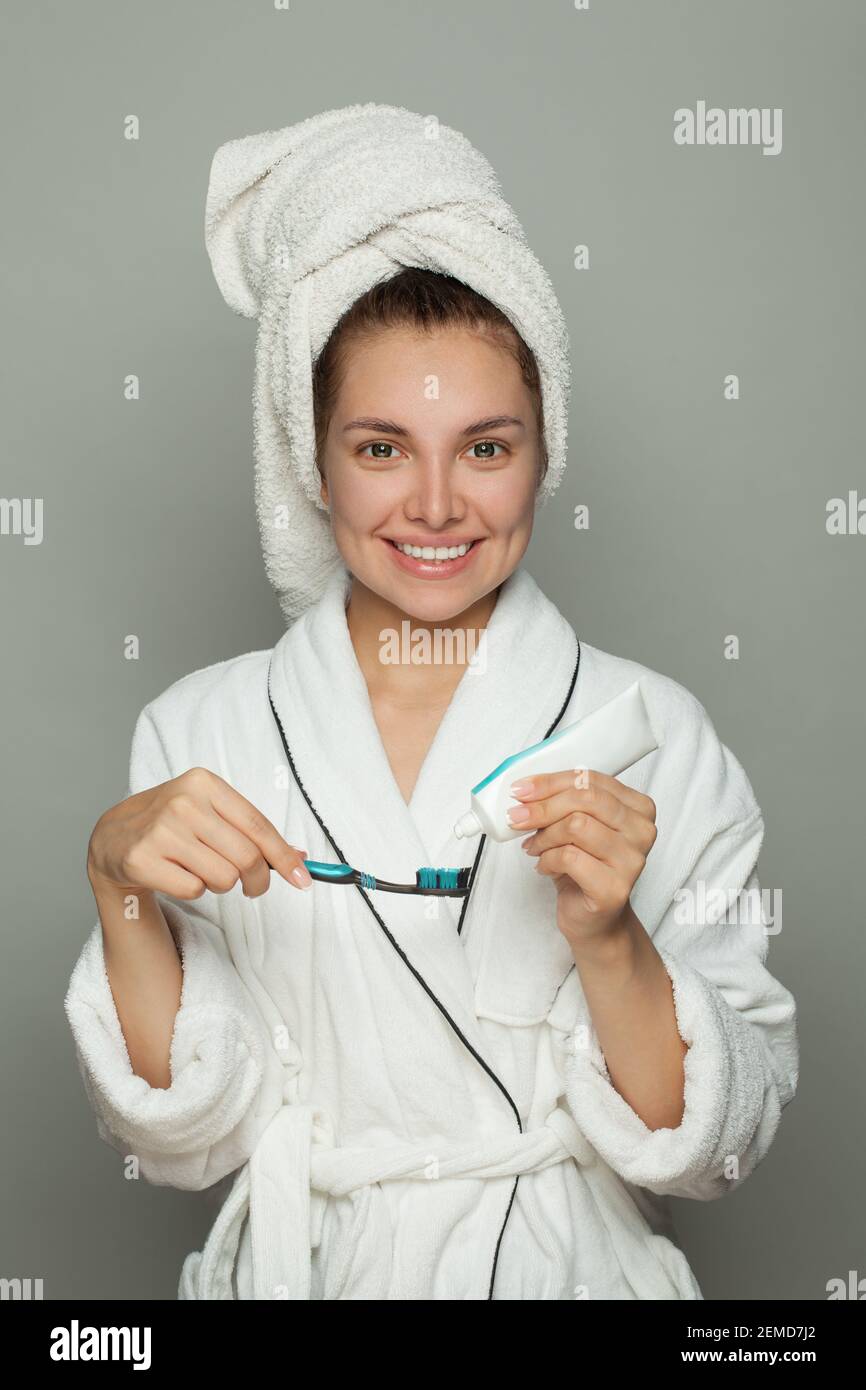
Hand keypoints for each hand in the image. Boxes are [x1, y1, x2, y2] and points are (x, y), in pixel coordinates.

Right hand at [87, 766, 311, 899]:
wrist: (112, 836)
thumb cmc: (173, 825)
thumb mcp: (211, 813)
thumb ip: (253, 833)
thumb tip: (300, 859)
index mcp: (204, 783)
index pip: (258, 826)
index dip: (284, 857)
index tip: (304, 880)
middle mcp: (182, 802)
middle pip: (246, 857)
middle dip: (258, 880)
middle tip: (254, 888)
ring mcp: (159, 830)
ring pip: (222, 878)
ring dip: (220, 884)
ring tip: (201, 869)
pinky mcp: (141, 859)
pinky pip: (193, 890)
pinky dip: (193, 890)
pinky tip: (176, 874)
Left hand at [507, 768, 657, 946]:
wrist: (594, 919)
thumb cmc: (584, 869)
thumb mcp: (574, 826)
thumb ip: (560, 803)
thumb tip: (526, 791)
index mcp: (637, 808)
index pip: (592, 780)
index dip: (551, 782)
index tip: (522, 789)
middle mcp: (641, 831)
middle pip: (586, 799)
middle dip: (543, 806)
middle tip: (517, 817)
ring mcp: (632, 861)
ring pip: (576, 825)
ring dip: (545, 836)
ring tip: (535, 847)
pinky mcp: (615, 888)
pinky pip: (570, 857)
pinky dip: (547, 859)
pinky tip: (544, 866)